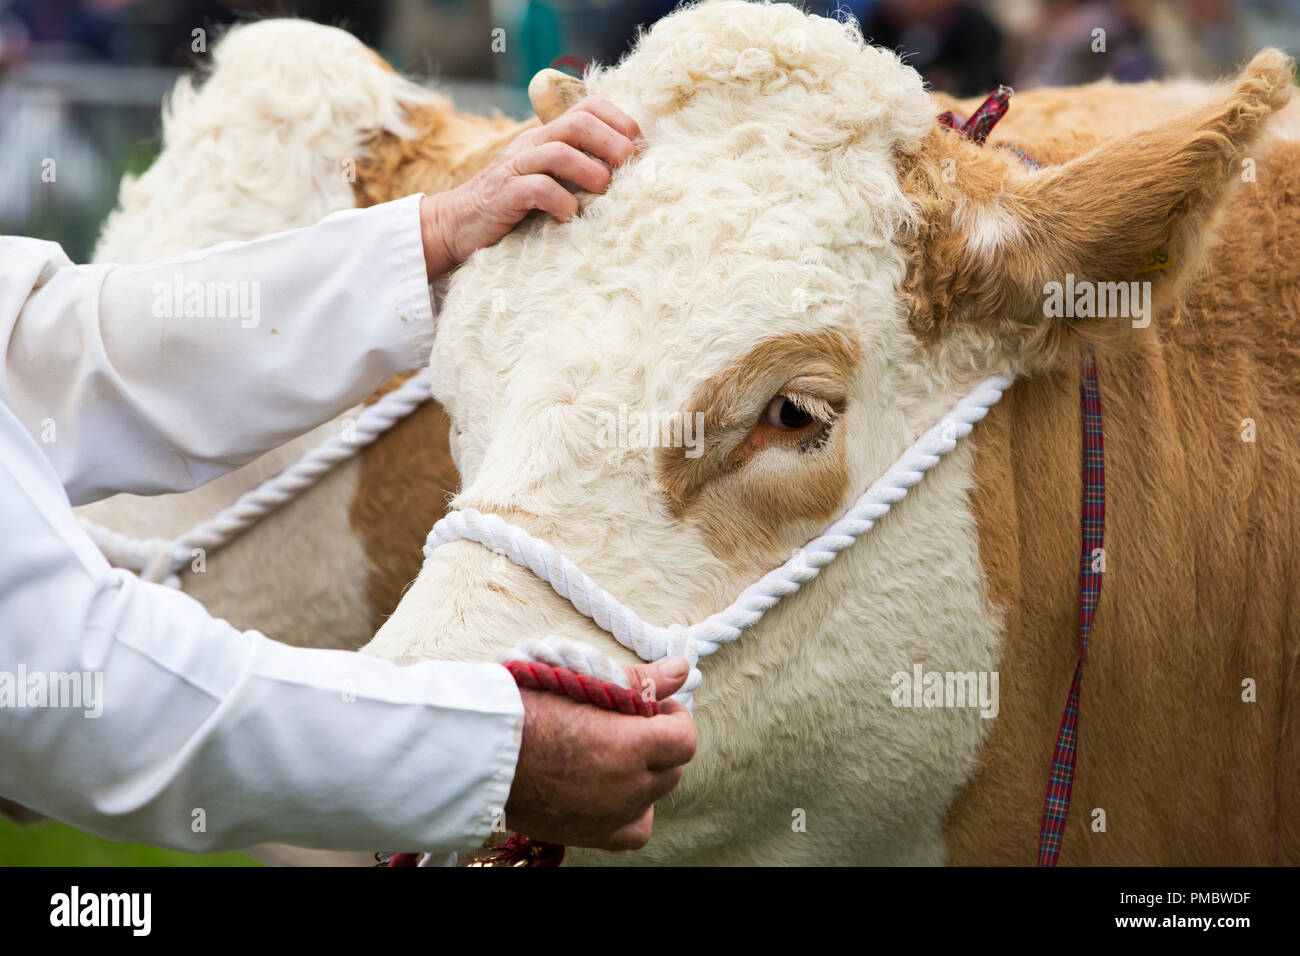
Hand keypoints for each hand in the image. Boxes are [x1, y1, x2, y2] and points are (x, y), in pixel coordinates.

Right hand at [420, 96, 642, 279]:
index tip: (640, 148)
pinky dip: (560, 201)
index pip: (587, 108)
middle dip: (612, 142)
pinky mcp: (503, 195)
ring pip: (558, 151)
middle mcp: (531, 145)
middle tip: (629, 166)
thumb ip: (576, 171)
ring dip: (590, 170)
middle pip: (577, 123)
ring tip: (604, 190)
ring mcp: (515, 168)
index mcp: (545, 137)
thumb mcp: (546, 180)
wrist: (456, 224)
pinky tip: (570, 216)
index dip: (620, 122)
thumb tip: (625, 173)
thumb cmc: (511, 207)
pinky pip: (536, 188)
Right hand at [503, 657, 696, 850]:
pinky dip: (635, 810)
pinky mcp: (590, 833)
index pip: (683, 740)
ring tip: (616, 752)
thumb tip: (681, 669)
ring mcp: (609, 815)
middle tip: (630, 723)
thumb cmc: (524, 709)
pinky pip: (635, 829)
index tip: (653, 705)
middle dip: (660, 743)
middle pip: (671, 768)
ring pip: (654, 796)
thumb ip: (636, 680)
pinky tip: (616, 789)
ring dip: (647, 773)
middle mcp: (626, 788)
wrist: (478, 753)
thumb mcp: (582, 682)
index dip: (674, 718)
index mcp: (628, 747)